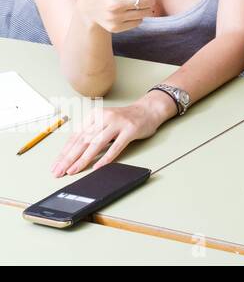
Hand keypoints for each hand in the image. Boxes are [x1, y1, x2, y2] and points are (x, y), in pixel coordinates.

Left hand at [51, 94, 171, 176]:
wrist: (148, 110)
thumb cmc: (124, 120)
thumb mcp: (103, 123)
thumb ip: (90, 134)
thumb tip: (71, 154)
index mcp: (94, 115)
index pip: (75, 136)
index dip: (64, 152)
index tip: (56, 165)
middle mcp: (104, 117)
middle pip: (83, 140)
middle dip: (69, 158)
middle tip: (59, 171)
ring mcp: (118, 123)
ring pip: (96, 143)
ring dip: (83, 159)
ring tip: (73, 170)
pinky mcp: (130, 130)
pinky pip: (116, 146)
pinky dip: (106, 157)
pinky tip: (98, 167)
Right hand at [75, 0, 153, 32]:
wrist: (87, 8)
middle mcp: (114, 3)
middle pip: (149, 0)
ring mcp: (114, 17)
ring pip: (145, 12)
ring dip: (143, 7)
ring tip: (132, 2)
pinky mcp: (115, 28)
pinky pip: (139, 22)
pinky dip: (136, 17)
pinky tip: (125, 12)